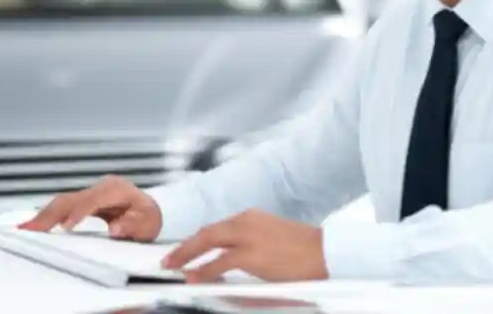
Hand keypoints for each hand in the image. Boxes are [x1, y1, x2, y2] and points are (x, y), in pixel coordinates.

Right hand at [17, 175, 162, 241]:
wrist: (147, 211)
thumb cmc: (147, 217)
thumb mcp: (148, 224)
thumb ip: (133, 226)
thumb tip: (115, 229)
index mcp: (117, 190)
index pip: (94, 200)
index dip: (79, 211)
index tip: (65, 226)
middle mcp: (100, 187)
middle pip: (71, 198)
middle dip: (50, 213)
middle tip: (30, 229)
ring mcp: (91, 192)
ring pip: (63, 201)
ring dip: (44, 215)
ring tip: (25, 229)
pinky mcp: (84, 200)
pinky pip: (63, 206)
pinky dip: (48, 215)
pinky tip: (35, 225)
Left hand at [160, 209, 326, 283]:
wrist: (323, 251)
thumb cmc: (303, 250)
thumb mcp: (272, 239)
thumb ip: (250, 245)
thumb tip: (232, 260)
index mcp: (251, 217)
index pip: (217, 227)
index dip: (197, 240)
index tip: (185, 249)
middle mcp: (246, 221)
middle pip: (207, 231)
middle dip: (185, 245)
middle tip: (169, 258)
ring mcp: (248, 236)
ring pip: (207, 240)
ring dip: (186, 254)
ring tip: (172, 266)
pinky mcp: (252, 253)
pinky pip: (220, 262)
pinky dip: (203, 269)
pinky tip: (193, 275)